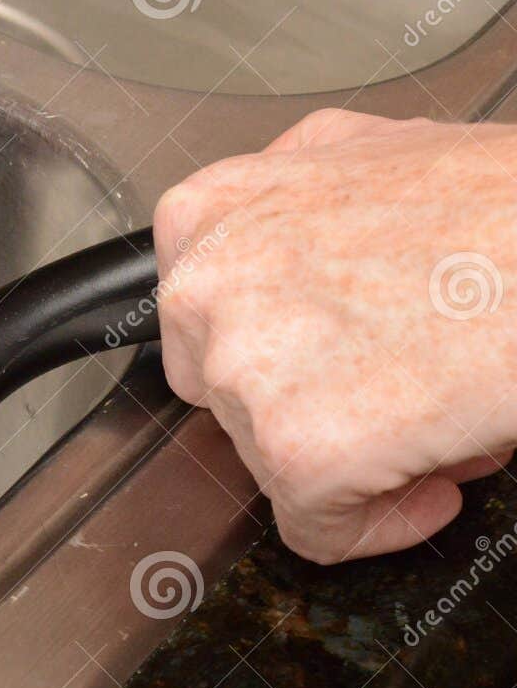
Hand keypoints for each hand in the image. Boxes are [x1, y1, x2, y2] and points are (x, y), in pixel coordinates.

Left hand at [155, 110, 516, 562]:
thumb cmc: (504, 209)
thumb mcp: (367, 158)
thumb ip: (296, 209)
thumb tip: (297, 250)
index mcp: (210, 215)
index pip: (201, 323)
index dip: (276, 352)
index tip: (324, 363)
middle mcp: (205, 290)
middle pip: (230, 396)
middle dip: (312, 403)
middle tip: (398, 381)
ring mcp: (243, 372)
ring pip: (272, 459)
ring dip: (356, 454)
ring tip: (436, 407)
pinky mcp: (298, 450)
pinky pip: (318, 529)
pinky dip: (380, 522)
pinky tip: (434, 478)